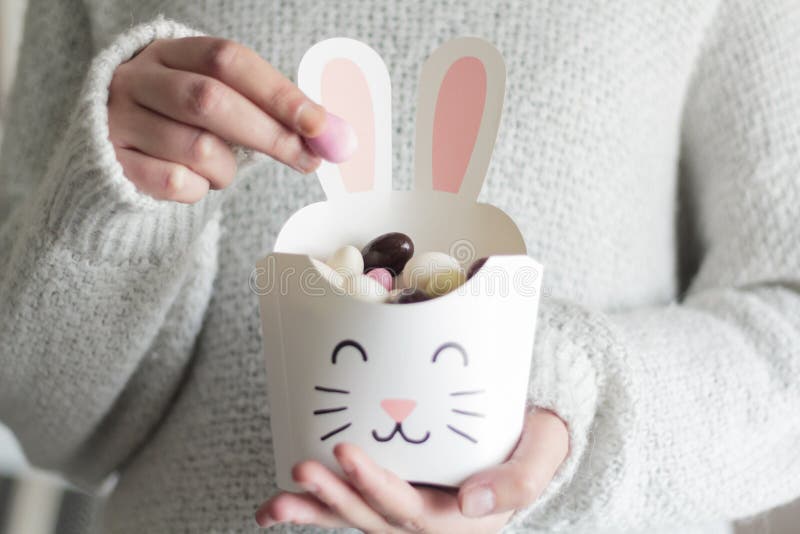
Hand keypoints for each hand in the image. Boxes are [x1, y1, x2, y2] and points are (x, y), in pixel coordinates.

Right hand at [108, 37, 325, 202]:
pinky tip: (196, 181)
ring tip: (225, 168)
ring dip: (228, 170)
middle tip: (307, 159)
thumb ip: (271, 112)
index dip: (278, 92)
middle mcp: (137, 79)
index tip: (319, 124)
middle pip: (210, 100)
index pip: (229, 60)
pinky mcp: (114, 163)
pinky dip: (200, 189)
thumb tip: (332, 135)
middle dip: (269, 134)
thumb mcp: (221, 101)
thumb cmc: (184, 122)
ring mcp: (119, 120)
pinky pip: (175, 183)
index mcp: (170, 51)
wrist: (113, 147)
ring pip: (197, 149)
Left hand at [256, 408, 568, 532]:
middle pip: (375, 519)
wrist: (527, 442)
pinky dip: (313, 513)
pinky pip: (350, 513)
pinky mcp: (391, 503)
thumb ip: (517, 480)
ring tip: (276, 505)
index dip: (377, 486)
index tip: (347, 453)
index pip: (414, 511)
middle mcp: (430, 524)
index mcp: (464, 520)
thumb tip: (472, 503)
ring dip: (315, 512)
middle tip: (304, 468)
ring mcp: (407, 517)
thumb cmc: (535, 443)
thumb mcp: (540, 456)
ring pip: (356, 521)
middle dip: (337, 498)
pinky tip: (275, 511)